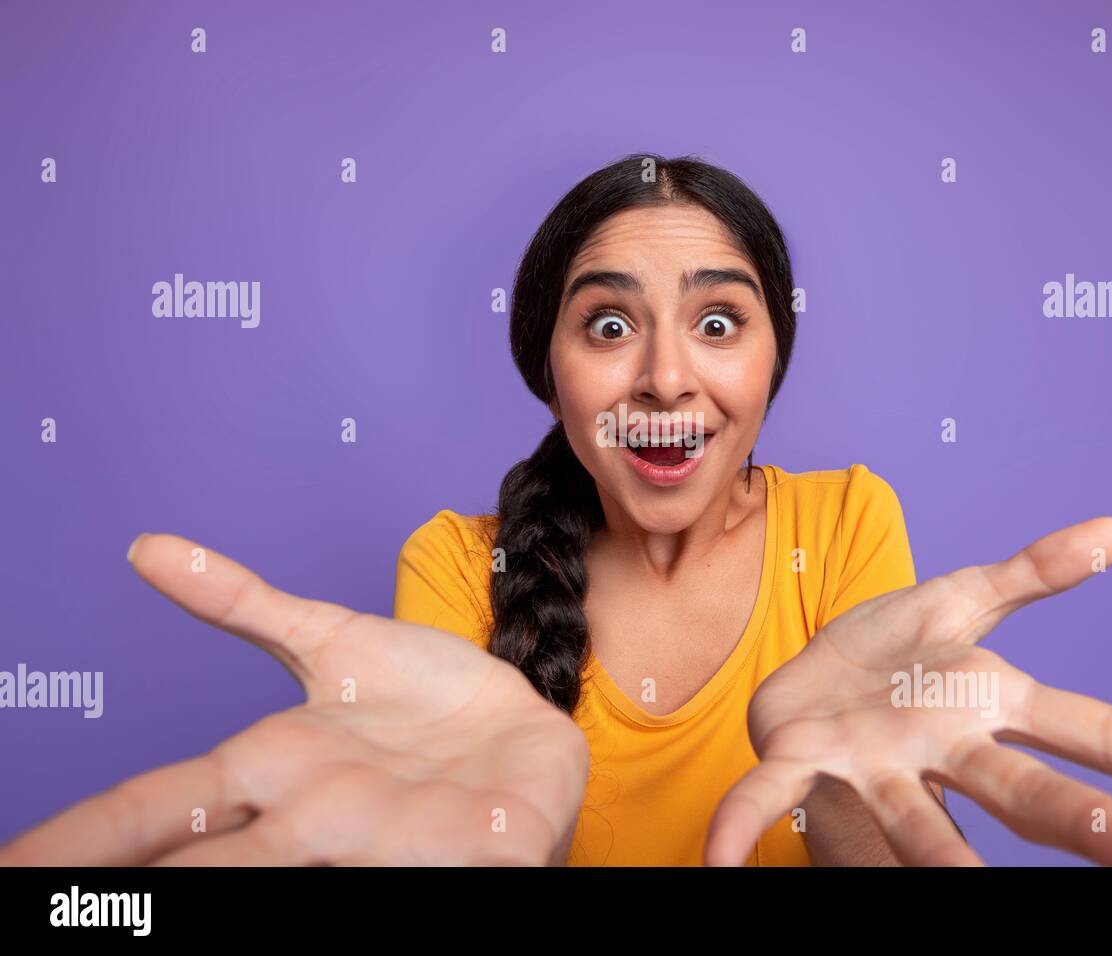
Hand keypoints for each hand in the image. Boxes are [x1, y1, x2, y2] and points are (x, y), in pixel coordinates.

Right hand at [0, 534, 588, 865]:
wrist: (519, 726)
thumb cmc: (417, 702)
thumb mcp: (330, 640)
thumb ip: (241, 603)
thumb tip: (147, 547)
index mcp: (270, 772)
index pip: (152, 812)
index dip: (81, 840)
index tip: (13, 865)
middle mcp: (313, 820)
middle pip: (208, 868)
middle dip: (144, 890)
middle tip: (61, 904)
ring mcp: (384, 842)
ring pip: (288, 880)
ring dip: (230, 890)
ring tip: (164, 909)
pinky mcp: (468, 846)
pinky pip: (448, 861)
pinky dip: (432, 870)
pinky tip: (432, 868)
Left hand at [705, 517, 1111, 865]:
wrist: (798, 678)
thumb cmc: (888, 654)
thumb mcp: (959, 598)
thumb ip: (1036, 572)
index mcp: (994, 707)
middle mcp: (946, 754)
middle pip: (1029, 793)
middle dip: (1090, 825)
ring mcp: (873, 770)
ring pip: (919, 821)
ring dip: (939, 857)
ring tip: (964, 892)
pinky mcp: (800, 767)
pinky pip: (771, 798)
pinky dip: (747, 823)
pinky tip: (723, 856)